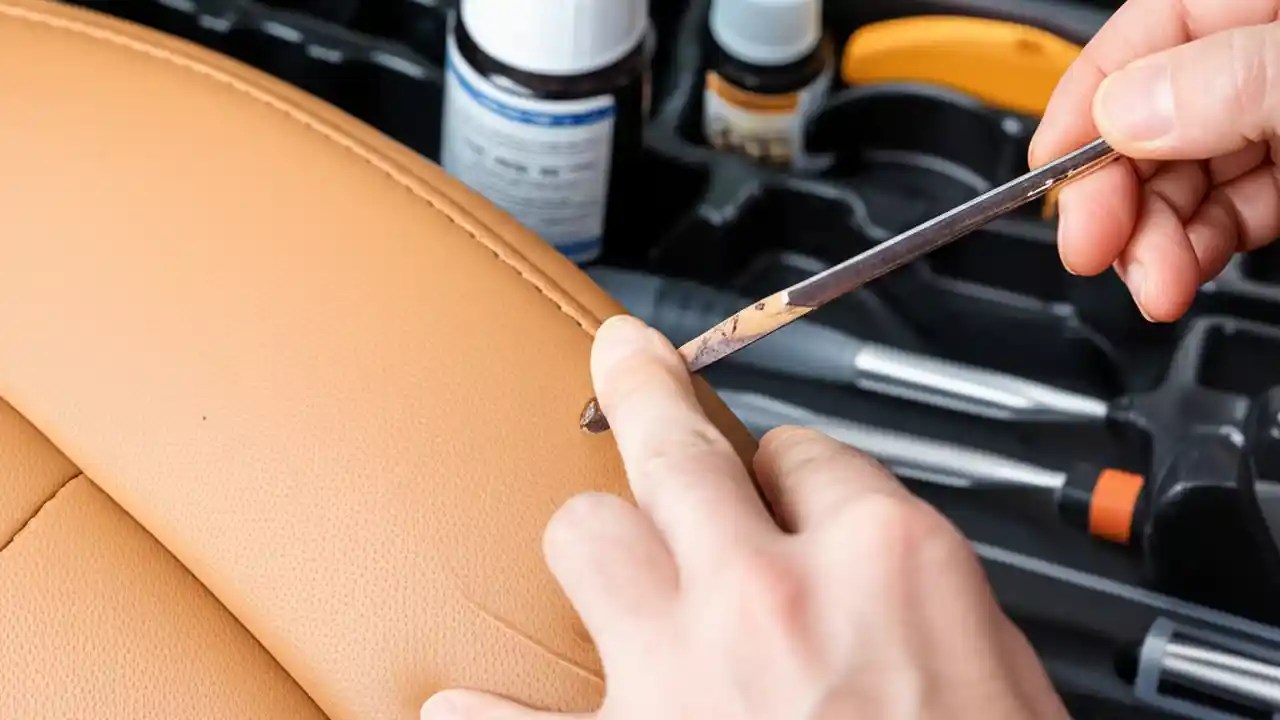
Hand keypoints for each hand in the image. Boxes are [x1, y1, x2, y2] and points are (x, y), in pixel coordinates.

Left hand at [420, 315, 1067, 718]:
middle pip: (677, 450)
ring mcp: (677, 677)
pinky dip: (483, 710)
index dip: (797, 471)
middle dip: (646, 394)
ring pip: (587, 538)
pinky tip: (481, 710)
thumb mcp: (1007, 692)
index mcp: (889, 570)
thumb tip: (888, 586)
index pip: (815, 457)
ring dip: (595, 552)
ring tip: (605, 573)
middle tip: (624, 363)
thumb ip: (938, 620)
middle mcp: (770, 601)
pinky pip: (493, 713)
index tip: (784, 483)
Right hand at [1031, 0, 1279, 321]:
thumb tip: (1123, 113)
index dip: (1081, 118)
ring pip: (1182, 176)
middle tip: (1096, 251)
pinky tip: (1178, 273)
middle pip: (1148, 122)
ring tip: (1151, 284)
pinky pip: (1231, 207)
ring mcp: (1278, 113)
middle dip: (1117, 200)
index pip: (1134, 44)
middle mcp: (1258, 51)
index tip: (1055, 188)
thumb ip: (1228, 83)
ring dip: (1151, 240)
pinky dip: (1197, 247)